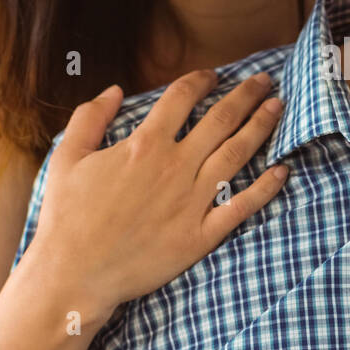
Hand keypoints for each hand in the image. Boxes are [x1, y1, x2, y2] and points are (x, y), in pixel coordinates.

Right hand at [29, 69, 285, 318]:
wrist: (74, 274)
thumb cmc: (66, 216)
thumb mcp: (66, 157)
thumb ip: (90, 117)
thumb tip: (116, 90)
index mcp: (144, 144)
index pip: (182, 98)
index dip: (201, 80)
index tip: (214, 75)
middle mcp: (175, 167)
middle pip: (221, 119)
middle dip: (246, 95)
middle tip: (265, 80)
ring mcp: (192, 201)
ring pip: (237, 154)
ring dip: (261, 127)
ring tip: (278, 106)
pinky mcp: (201, 235)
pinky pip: (241, 206)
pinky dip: (265, 188)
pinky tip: (283, 170)